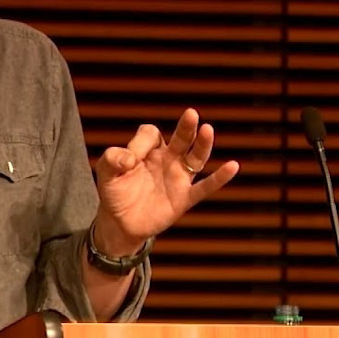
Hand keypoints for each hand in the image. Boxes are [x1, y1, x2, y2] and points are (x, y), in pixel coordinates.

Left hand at [92, 108, 239, 255]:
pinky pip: (204, 187)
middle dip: (185, 127)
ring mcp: (178, 178)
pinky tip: (233, 166)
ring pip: (195, 158)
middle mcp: (167, 159)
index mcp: (148, 149)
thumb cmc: (114, 192)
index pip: (151, 134)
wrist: (120, 223)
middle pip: (180, 138)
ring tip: (208, 130)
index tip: (130, 159)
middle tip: (191, 114)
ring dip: (202, 145)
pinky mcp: (184, 198)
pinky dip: (219, 178)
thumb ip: (112, 158)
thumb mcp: (105, 172)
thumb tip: (130, 158)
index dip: (142, 142)